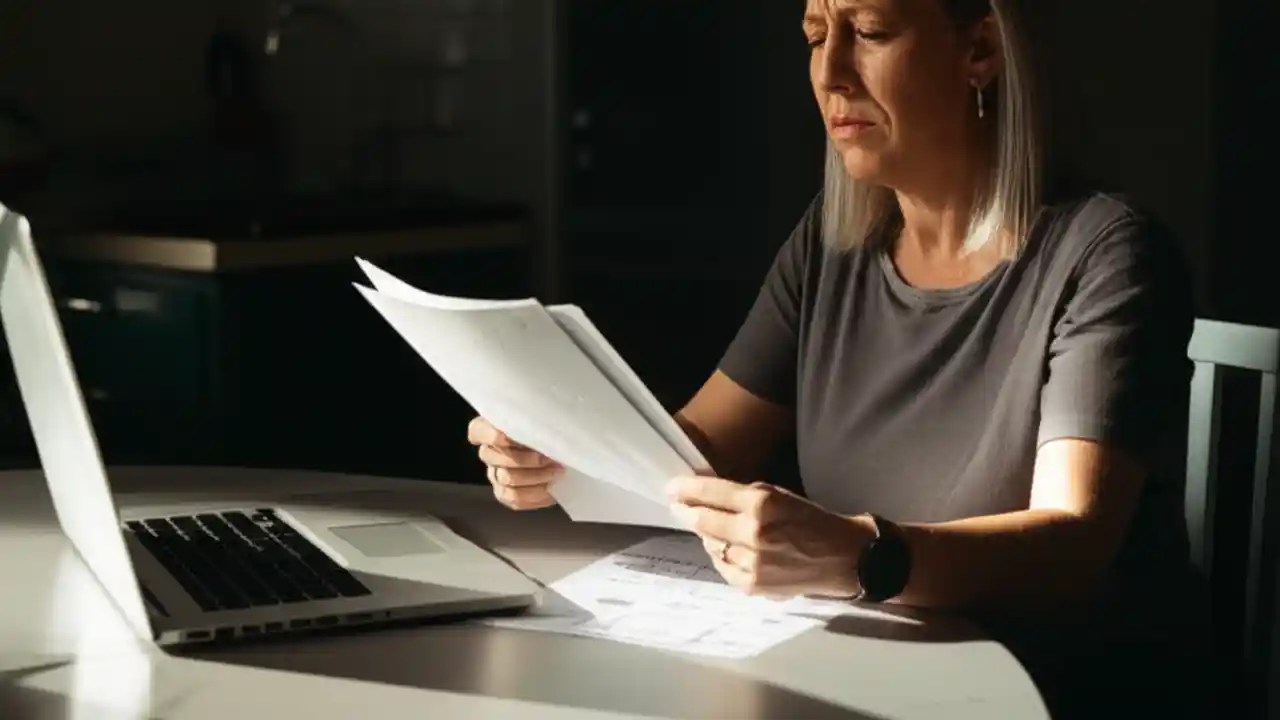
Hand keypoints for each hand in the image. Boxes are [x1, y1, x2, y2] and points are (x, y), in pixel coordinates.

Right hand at [467, 417, 562, 510]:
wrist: (556, 454)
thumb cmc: (545, 432)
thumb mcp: (539, 420)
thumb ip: (534, 422)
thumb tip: (545, 427)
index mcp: (488, 428)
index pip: (477, 431)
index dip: (493, 436)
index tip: (515, 437)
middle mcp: (488, 452)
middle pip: (497, 458)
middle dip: (527, 459)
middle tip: (550, 457)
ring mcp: (494, 474)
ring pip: (508, 479)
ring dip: (536, 476)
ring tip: (556, 471)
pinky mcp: (504, 493)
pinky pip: (514, 498)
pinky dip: (535, 494)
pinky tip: (550, 489)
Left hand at [666, 476, 872, 598]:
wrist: (843, 559)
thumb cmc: (812, 520)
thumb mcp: (780, 495)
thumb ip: (744, 495)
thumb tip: (707, 495)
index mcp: (762, 504)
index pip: (712, 493)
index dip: (686, 489)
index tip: (670, 487)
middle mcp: (753, 533)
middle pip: (704, 521)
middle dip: (686, 511)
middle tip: (677, 506)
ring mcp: (752, 563)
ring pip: (711, 546)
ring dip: (707, 535)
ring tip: (711, 528)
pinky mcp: (752, 585)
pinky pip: (722, 567)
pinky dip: (721, 556)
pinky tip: (728, 549)